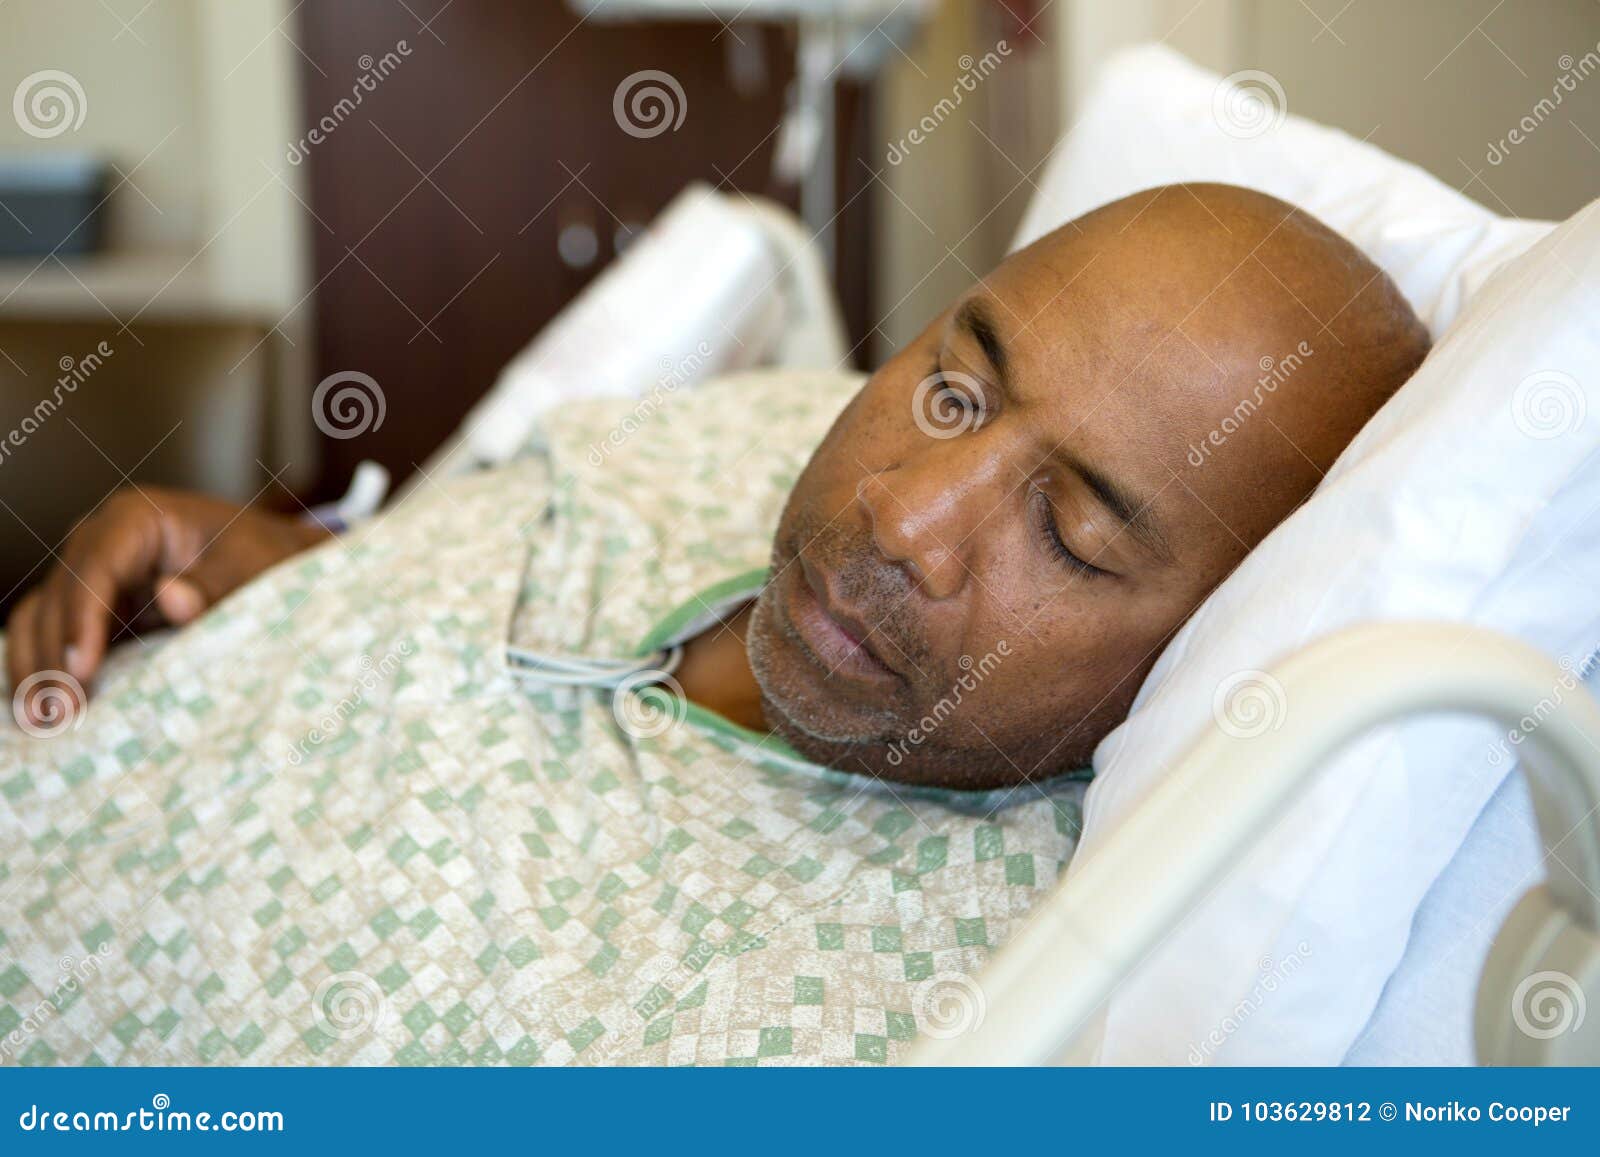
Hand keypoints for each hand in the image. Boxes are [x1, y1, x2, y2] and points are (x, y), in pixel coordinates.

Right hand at [6, 486, 330, 720]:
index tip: (82, 668)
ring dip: (36, 668)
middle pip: (60, 594)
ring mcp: (91, 574)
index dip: (83, 617)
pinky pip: (53, 635)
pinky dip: (44, 669)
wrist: (274, 563)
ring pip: (42, 617)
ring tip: (41, 722)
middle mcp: (101, 541)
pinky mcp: (93, 608)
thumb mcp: (253, 570)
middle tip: (59, 712)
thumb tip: (171, 597)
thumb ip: (215, 586)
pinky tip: (42, 711)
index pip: (96, 565)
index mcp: (137, 519)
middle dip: (54, 654)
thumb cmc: (266, 560)